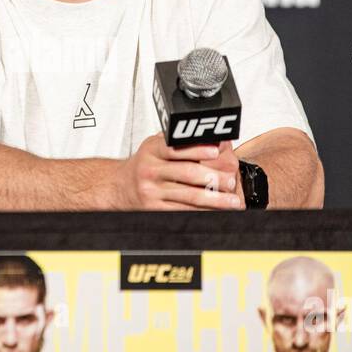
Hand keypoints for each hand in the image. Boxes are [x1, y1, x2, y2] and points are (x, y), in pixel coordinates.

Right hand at [114, 134, 243, 210]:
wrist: (119, 186)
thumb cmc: (144, 164)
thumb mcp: (155, 146)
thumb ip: (179, 142)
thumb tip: (213, 140)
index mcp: (153, 150)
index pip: (176, 148)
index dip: (198, 149)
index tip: (216, 151)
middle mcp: (151, 170)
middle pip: (188, 173)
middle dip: (214, 179)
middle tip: (231, 181)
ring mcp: (152, 191)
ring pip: (189, 196)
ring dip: (214, 200)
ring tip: (231, 201)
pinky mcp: (154, 208)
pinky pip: (182, 211)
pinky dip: (202, 212)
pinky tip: (215, 211)